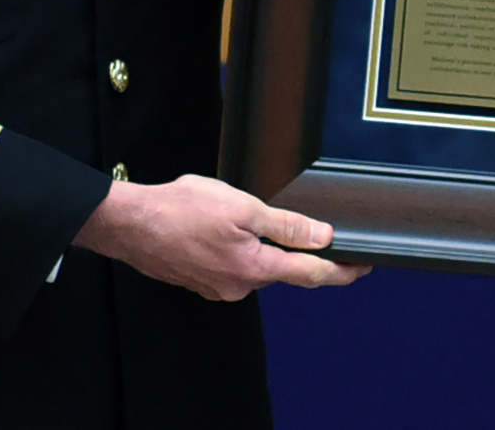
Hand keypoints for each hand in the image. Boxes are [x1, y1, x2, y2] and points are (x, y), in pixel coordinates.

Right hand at [74, 174, 369, 300]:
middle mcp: (239, 286)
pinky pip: (233, 266)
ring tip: (241, 213)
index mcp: (254, 268)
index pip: (311, 275)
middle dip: (295, 250)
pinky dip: (238, 249)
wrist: (131, 224)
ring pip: (256, 265)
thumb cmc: (181, 210)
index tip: (362, 267)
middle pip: (283, 270)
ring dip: (260, 245)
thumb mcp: (243, 207)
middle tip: (305, 224)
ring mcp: (218, 287)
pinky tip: (222, 228)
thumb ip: (286, 226)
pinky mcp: (202, 281)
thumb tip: (322, 237)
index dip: (341, 271)